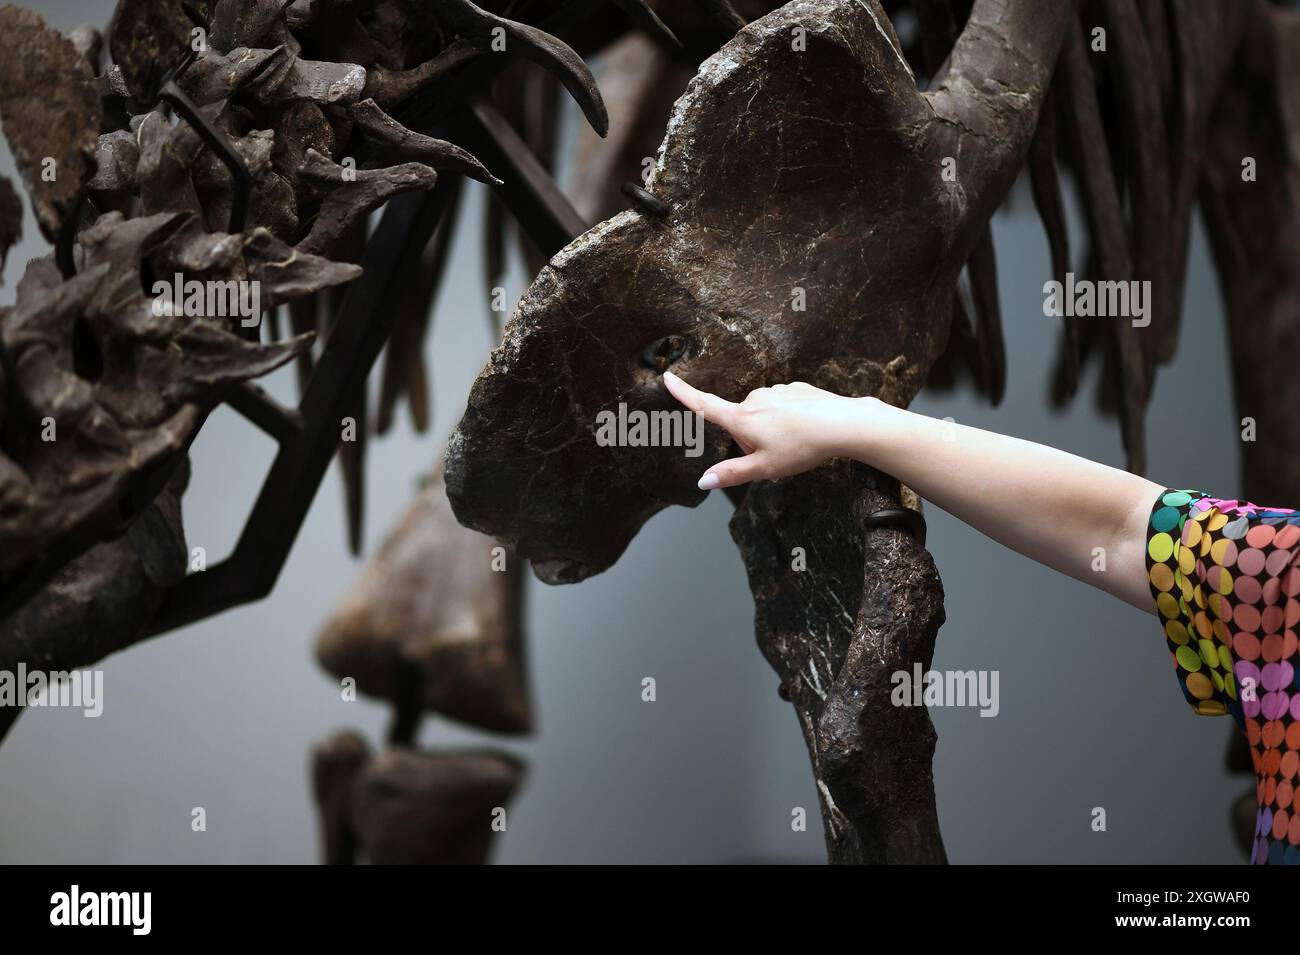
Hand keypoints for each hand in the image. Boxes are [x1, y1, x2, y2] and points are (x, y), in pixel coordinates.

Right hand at [662, 372, 868, 488]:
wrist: (842, 424)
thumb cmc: (802, 447)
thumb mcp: (764, 469)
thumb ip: (732, 474)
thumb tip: (703, 481)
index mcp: (742, 419)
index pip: (704, 405)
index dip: (683, 393)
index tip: (667, 377)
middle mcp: (755, 399)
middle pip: (741, 422)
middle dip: (752, 439)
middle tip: (776, 454)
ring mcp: (776, 391)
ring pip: (764, 416)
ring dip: (773, 430)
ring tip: (795, 443)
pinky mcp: (795, 389)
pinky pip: (783, 407)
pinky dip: (790, 420)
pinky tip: (806, 430)